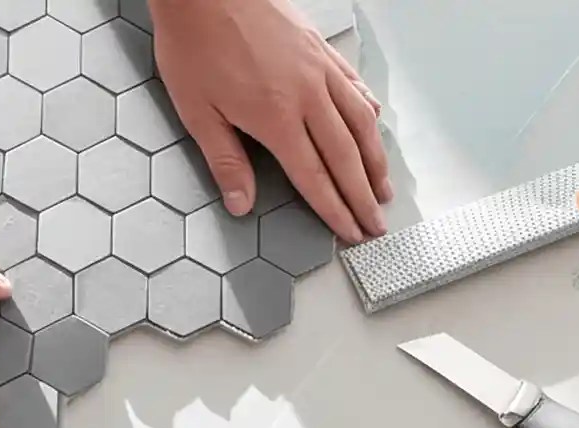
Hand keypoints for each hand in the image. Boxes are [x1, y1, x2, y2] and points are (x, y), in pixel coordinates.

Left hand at [150, 0, 390, 242]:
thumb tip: (241, 204)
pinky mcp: (320, 48)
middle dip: (363, 196)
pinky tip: (374, 124)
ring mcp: (319, 69)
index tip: (349, 232)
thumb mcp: (196, 111)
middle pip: (345, 156)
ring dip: (375, 159)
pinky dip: (369, 111)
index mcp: (275, 118)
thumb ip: (225, 160)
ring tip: (383, 187)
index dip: (334, 209)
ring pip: (360, 121)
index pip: (314, 176)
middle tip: (377, 225)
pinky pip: (355, 85)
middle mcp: (307, 95)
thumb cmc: (194, 45)